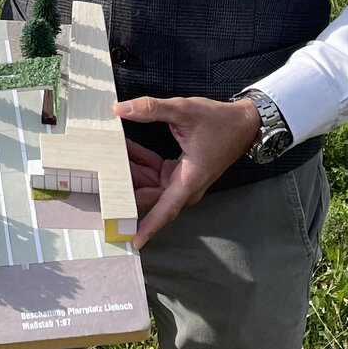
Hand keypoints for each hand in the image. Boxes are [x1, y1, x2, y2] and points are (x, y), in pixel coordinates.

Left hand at [112, 96, 259, 247]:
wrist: (244, 124)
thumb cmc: (219, 121)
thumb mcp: (184, 110)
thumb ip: (151, 109)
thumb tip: (121, 109)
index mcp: (189, 179)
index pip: (165, 209)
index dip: (148, 226)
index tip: (132, 239)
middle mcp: (186, 186)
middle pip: (150, 196)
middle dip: (127, 187)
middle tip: (103, 175)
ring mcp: (182, 180)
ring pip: (150, 184)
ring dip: (131, 171)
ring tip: (109, 154)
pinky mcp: (179, 173)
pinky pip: (154, 173)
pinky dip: (141, 163)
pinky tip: (126, 147)